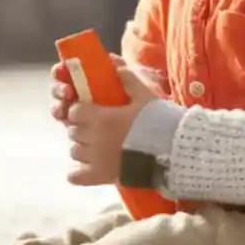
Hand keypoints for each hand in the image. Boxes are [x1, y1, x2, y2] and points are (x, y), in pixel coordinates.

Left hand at [55, 55, 159, 185]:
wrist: (172, 152)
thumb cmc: (159, 122)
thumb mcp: (145, 96)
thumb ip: (128, 80)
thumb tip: (116, 66)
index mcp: (102, 118)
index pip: (74, 111)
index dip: (80, 110)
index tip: (90, 111)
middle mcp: (94, 138)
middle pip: (73, 131)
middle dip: (81, 128)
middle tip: (96, 129)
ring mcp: (96, 160)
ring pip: (74, 152)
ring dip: (82, 148)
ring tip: (96, 148)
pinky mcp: (101, 177)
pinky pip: (76, 177)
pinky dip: (78, 173)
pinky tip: (88, 168)